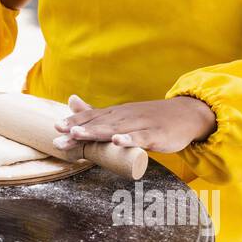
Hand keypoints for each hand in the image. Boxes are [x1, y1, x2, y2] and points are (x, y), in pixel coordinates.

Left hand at [51, 95, 216, 153]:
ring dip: (97, 131)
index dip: (74, 122)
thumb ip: (96, 112)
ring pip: (116, 129)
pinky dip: (129, 140)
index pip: (92, 117)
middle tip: (59, 133)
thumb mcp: (121, 114)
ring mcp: (140, 125)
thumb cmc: (149, 118)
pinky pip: (141, 138)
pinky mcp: (155, 135)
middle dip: (78, 129)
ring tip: (79, 134)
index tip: (56, 127)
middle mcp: (125, 117)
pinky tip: (118, 141)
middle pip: (99, 124)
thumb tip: (71, 100)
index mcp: (115, 114)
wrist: (185, 115)